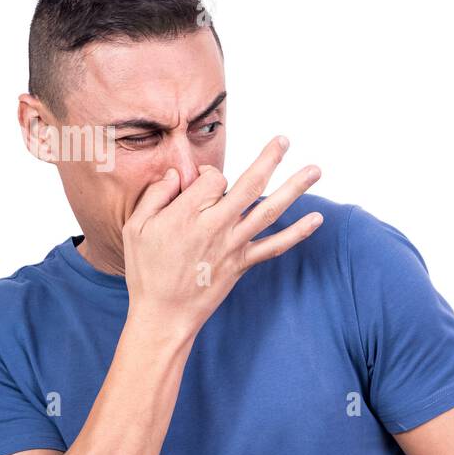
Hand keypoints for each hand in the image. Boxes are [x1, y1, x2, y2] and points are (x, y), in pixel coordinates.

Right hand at [122, 135, 321, 338]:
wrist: (165, 314)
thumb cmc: (147, 270)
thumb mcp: (136, 227)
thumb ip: (156, 195)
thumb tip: (176, 174)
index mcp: (187, 214)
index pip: (213, 178)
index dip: (208, 174)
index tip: (200, 182)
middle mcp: (215, 227)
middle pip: (248, 185)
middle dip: (269, 159)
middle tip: (285, 139)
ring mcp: (233, 245)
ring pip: (269, 211)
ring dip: (294, 188)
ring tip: (315, 169)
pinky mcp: (243, 263)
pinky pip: (275, 246)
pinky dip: (298, 233)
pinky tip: (317, 218)